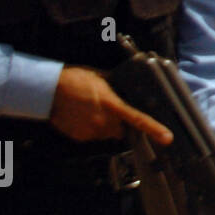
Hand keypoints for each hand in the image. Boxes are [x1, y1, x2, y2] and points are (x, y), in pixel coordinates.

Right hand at [49, 66, 172, 145]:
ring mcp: (90, 131)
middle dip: (119, 122)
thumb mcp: (101, 77)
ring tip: (92, 110)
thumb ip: (116, 86)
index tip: (167, 138)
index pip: (137, 119)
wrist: (48, 90)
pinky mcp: (80, 137)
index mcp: (111, 104)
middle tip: (109, 109)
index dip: (154, 129)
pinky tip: (82, 115)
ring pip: (107, 133)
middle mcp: (103, 121)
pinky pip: (93, 135)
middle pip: (122, 129)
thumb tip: (128, 86)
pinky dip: (91, 129)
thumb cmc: (75, 79)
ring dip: (105, 125)